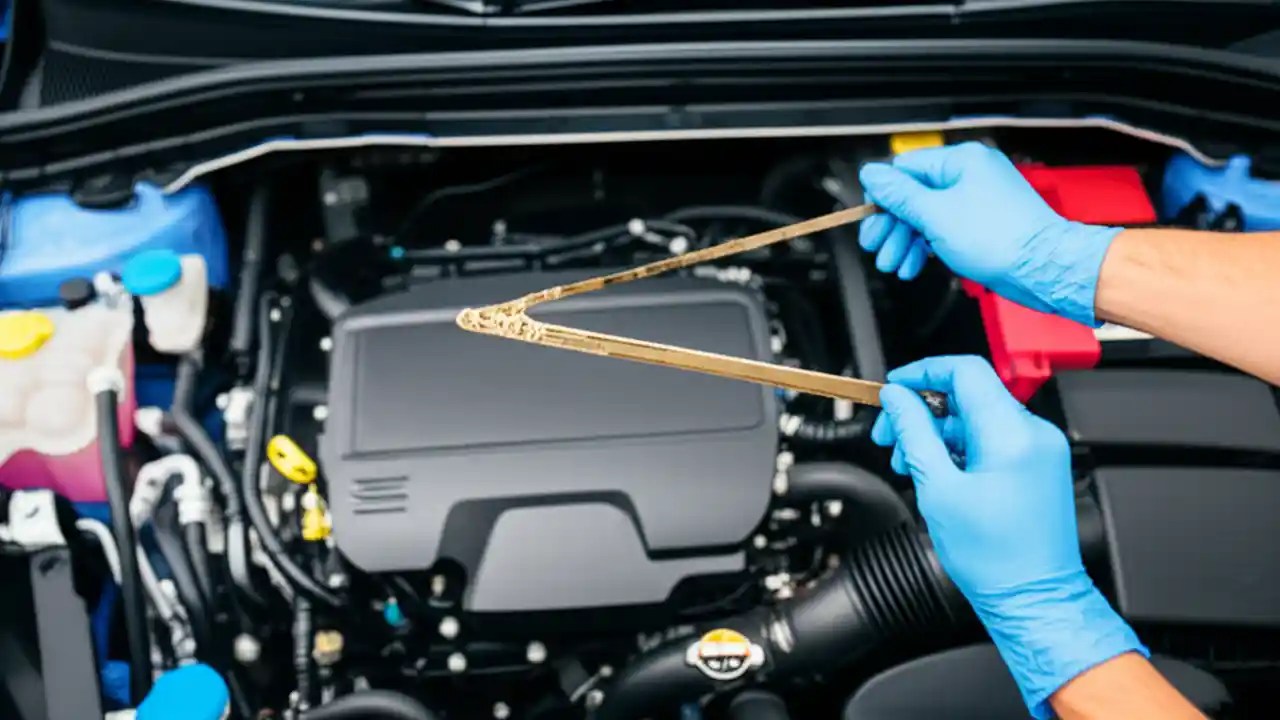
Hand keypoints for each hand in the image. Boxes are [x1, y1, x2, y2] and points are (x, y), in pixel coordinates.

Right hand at [857, 142, 1121, 325]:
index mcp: (960, 161)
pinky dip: (927, 247)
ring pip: (927, 216)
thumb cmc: (1000, 240)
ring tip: (895, 265)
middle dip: (893, 226)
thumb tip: (870, 174)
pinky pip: (944, 229)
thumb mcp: (935, 215)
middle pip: (913, 195)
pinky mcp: (983, 224)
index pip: (904, 170)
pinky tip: (915, 265)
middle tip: (877, 249)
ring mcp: (977, 200)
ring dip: (906, 242)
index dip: (883, 199)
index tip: (872, 224)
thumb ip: (899, 194)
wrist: (1044, 269)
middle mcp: (970, 175)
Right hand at [871, 356, 1145, 718]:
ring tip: (908, 462)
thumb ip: (914, 433)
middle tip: (889, 434)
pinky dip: (959, 449)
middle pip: (967, 395)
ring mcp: (1039, 450)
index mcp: (1011, 433)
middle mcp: (1033, 434)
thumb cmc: (995, 558)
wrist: (1033, 598)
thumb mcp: (938, 488)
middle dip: (921, 411)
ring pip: (976, 419)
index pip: (965, 371)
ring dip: (936, 433)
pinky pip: (992, 439)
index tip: (895, 387)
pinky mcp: (1038, 466)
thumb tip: (898, 398)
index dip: (922, 373)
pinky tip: (935, 472)